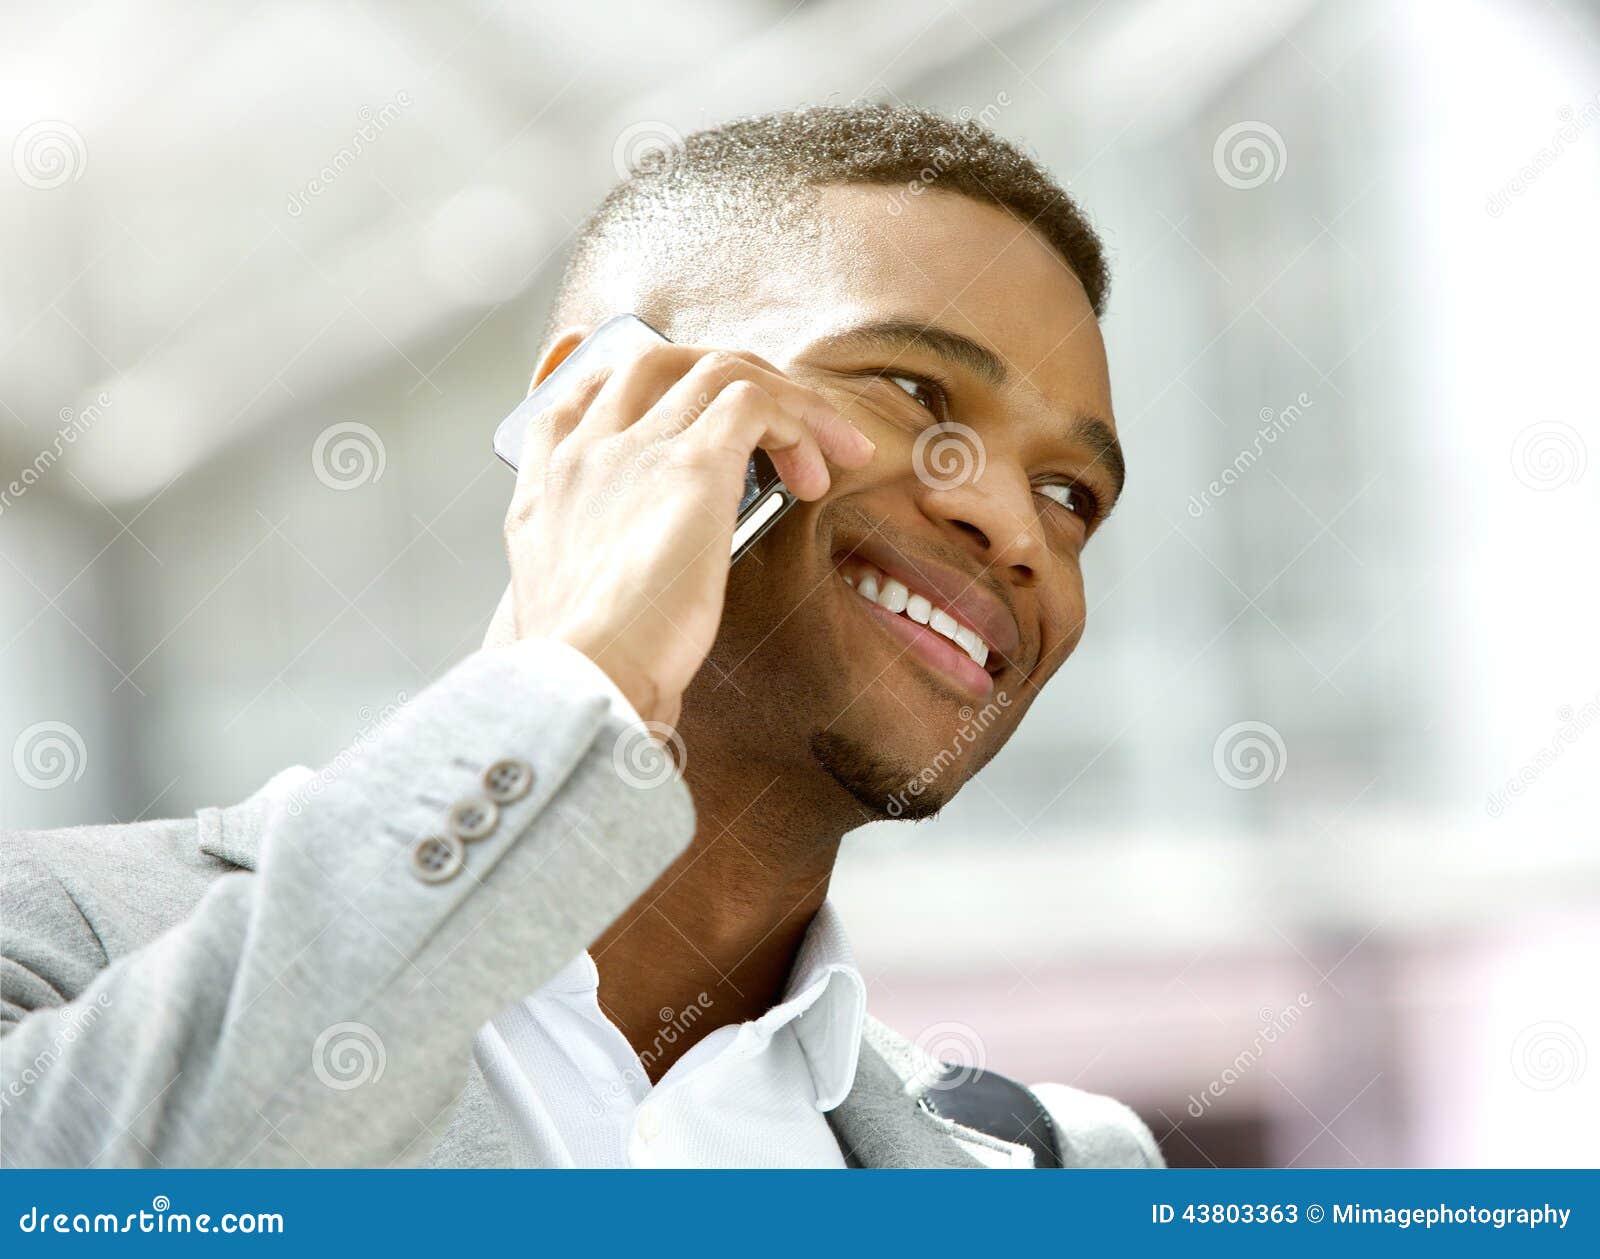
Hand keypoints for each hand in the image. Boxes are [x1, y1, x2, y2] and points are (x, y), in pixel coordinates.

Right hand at [502, 343, 873, 729]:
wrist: (584, 681)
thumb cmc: (588, 670)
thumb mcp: (560, 612)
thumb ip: (590, 576)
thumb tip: (633, 579)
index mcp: (544, 489)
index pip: (577, 395)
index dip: (633, 381)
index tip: (679, 394)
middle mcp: (582, 453)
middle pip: (657, 363)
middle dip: (725, 379)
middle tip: (773, 426)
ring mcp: (633, 448)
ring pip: (718, 370)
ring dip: (784, 401)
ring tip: (822, 456)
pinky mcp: (692, 464)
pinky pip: (756, 401)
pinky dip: (800, 419)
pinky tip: (818, 467)